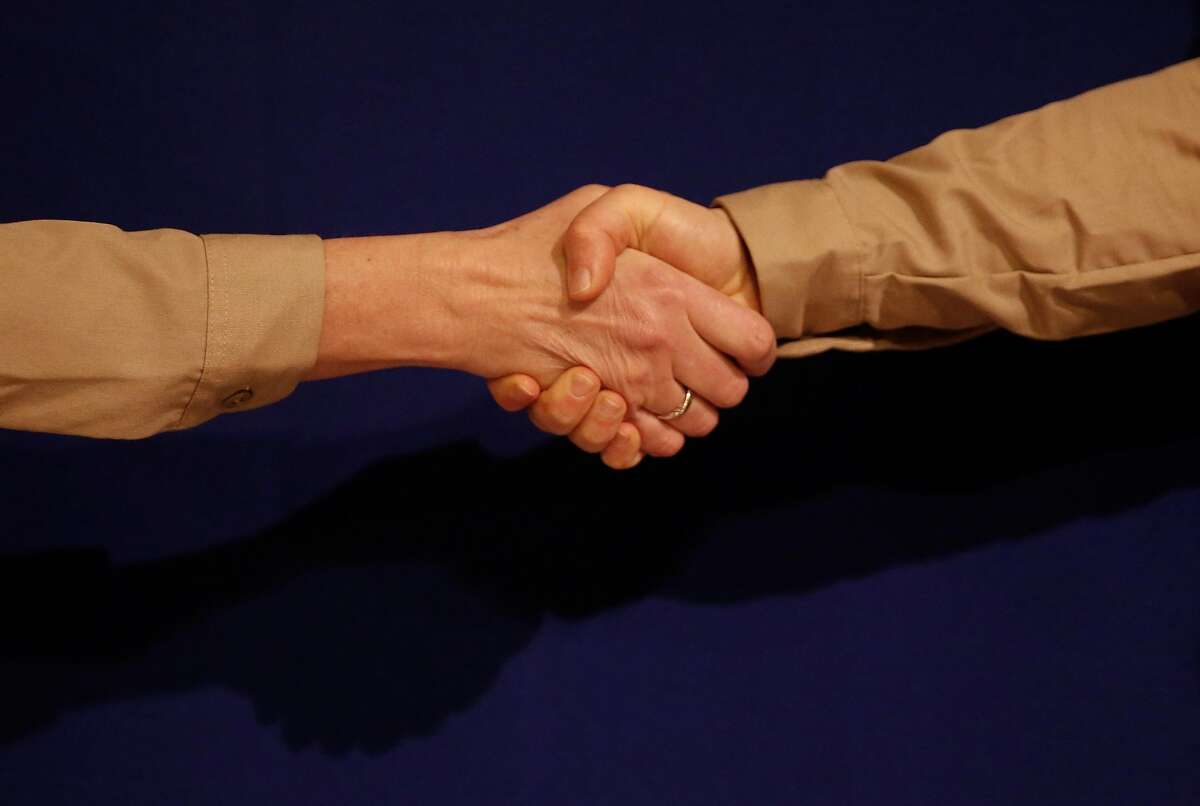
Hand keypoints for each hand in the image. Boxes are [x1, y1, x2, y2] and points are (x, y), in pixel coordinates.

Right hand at [308, 186, 774, 456]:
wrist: (475, 294)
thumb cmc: (538, 241)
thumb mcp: (598, 202)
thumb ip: (625, 225)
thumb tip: (619, 279)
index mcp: (671, 292)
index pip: (754, 342)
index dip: (754, 349)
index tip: (740, 346)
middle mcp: (659, 344)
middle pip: (729, 394)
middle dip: (720, 388)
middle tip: (695, 369)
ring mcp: (631, 384)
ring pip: (689, 426)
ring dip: (679, 418)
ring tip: (654, 392)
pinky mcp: (601, 413)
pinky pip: (640, 446)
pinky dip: (639, 441)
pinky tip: (629, 423)